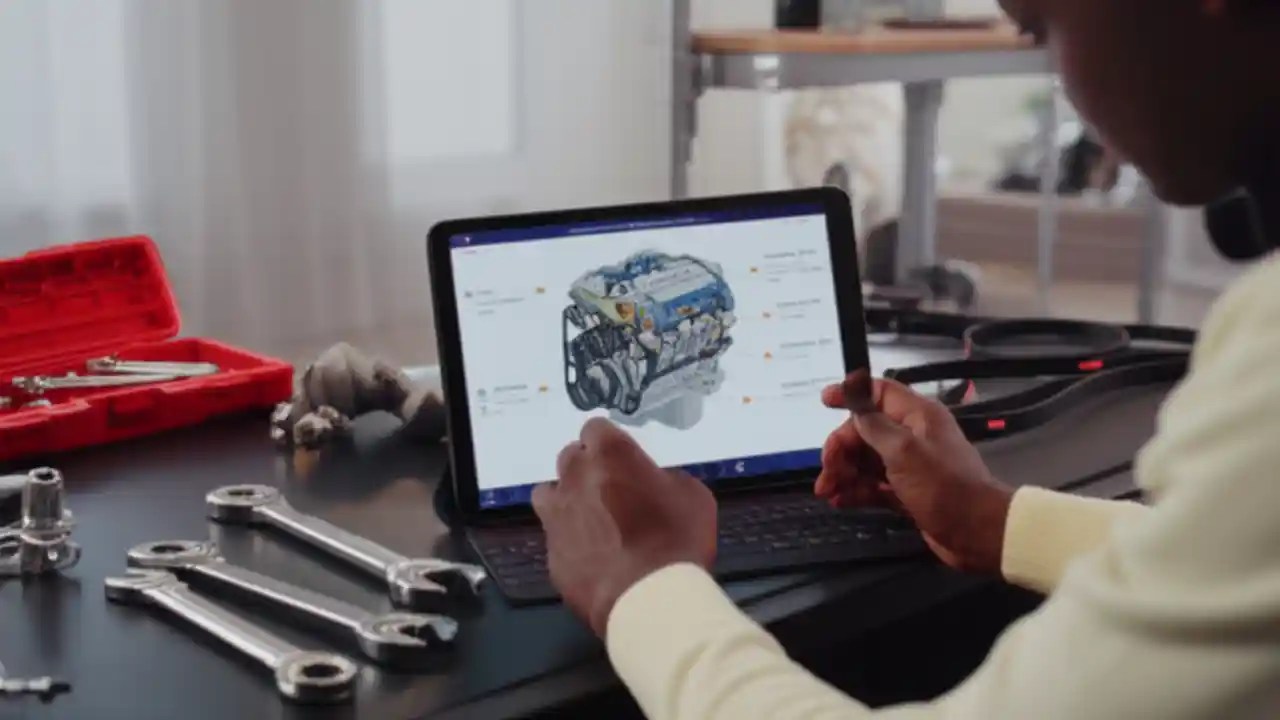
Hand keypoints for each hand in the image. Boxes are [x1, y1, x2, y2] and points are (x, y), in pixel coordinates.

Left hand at [532, 418, 716, 636]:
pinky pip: (556, 537)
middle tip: (612, 487)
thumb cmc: (677, 539)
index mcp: (610, 455)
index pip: (595, 428)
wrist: (647, 596)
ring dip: (567, 497)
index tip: (622, 458)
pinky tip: (592, 557)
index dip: (609, 442)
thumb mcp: (692, 495)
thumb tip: (652, 484)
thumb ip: (664, 479)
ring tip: (590, 517)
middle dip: (588, 466)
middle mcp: (575, 477)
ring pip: (549, 492)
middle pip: (570, 457)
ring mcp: (557, 517)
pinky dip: (571, 541)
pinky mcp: (552, 554)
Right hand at [816, 371, 1013, 574]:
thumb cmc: (944, 487)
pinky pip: (873, 485)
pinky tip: (840, 500)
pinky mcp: (907, 492)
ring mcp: (909, 465)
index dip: (851, 393)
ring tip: (827, 491)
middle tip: (827, 471)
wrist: (977, 533)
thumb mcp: (904, 451)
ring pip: (865, 460)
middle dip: (840, 448)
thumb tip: (855, 404)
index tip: (825, 400)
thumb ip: (874, 426)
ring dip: (843, 472)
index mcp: (917, 416)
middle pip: (865, 431)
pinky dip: (856, 490)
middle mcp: (912, 436)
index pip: (879, 392)